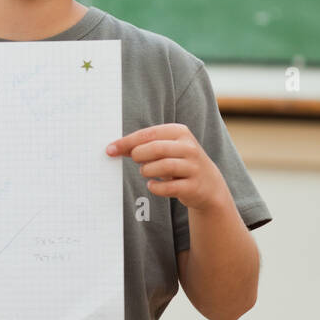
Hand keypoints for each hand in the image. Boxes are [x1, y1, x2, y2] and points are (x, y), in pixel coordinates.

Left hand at [106, 124, 228, 211]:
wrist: (208, 184)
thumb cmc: (178, 163)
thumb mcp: (164, 149)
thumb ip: (142, 146)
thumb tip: (114, 148)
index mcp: (180, 132)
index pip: (149, 133)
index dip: (127, 142)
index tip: (110, 149)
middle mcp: (189, 147)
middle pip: (156, 148)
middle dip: (139, 155)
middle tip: (136, 161)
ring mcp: (194, 167)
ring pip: (164, 166)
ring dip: (147, 171)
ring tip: (146, 173)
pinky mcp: (194, 186)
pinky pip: (169, 187)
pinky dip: (156, 187)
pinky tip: (152, 185)